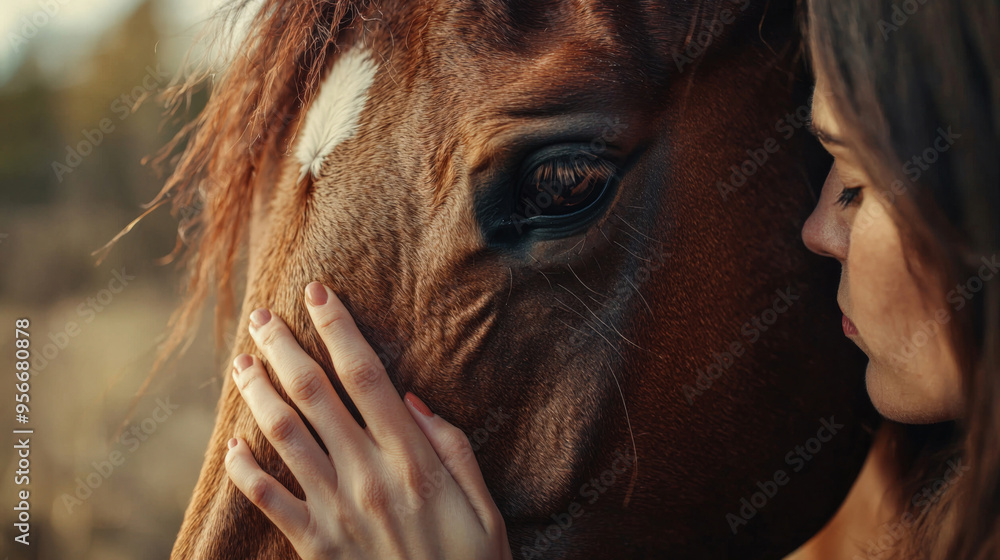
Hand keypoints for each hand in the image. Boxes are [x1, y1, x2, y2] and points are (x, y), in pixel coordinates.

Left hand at [224, 282, 511, 559]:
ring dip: (258, 393)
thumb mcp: (484, 505)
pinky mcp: (316, 544)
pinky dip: (247, 469)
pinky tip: (235, 443)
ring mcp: (337, 509)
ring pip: (285, 435)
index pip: (366, 376)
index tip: (319, 294)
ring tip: (241, 363)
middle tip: (263, 317)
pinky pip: (270, 499)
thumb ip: (452, 447)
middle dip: (285, 349)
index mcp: (412, 458)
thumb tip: (410, 401)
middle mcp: (368, 474)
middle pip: (315, 395)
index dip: (339, 330)